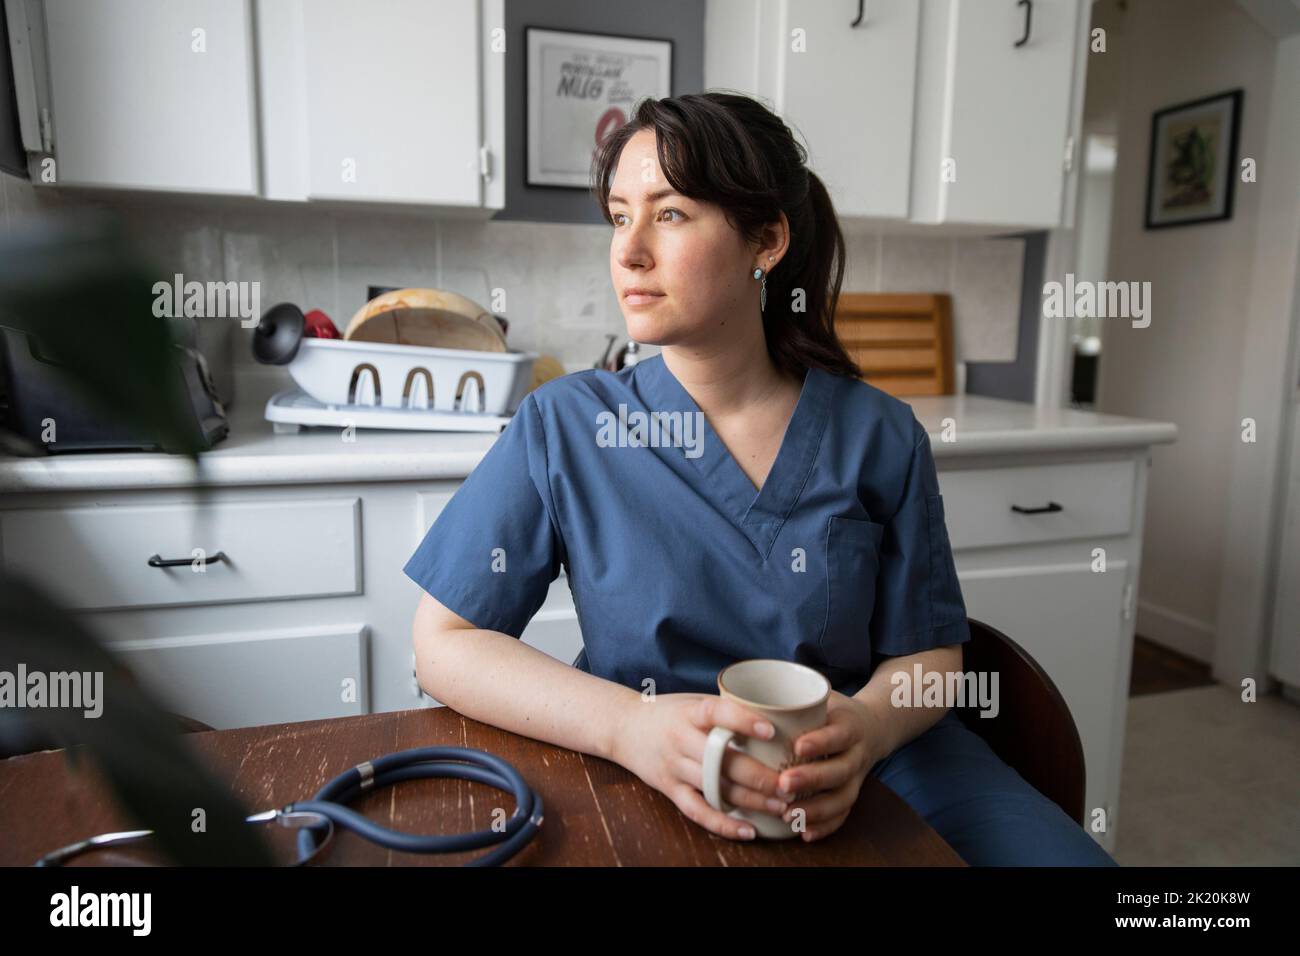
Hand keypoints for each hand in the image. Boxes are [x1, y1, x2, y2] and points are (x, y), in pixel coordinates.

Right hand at [611, 693, 789, 840]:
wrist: (622, 727)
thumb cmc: (668, 712)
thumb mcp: (693, 701)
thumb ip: (726, 710)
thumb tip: (779, 716)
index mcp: (690, 712)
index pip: (716, 713)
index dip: (743, 721)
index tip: (771, 729)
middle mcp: (680, 739)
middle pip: (722, 760)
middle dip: (760, 775)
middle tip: (791, 783)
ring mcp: (674, 766)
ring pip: (716, 787)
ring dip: (751, 800)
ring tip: (782, 806)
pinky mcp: (669, 788)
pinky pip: (697, 810)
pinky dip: (722, 823)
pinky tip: (748, 830)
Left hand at [776, 692, 883, 841]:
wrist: (872, 727)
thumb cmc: (833, 711)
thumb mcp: (821, 697)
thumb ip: (794, 700)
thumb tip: (744, 693)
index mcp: (850, 726)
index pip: (839, 734)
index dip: (820, 742)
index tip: (797, 746)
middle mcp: (856, 753)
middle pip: (840, 770)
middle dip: (812, 779)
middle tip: (784, 784)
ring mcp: (857, 777)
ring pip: (843, 797)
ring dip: (817, 809)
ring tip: (788, 814)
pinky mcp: (851, 793)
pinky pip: (843, 814)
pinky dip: (825, 826)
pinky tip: (804, 833)